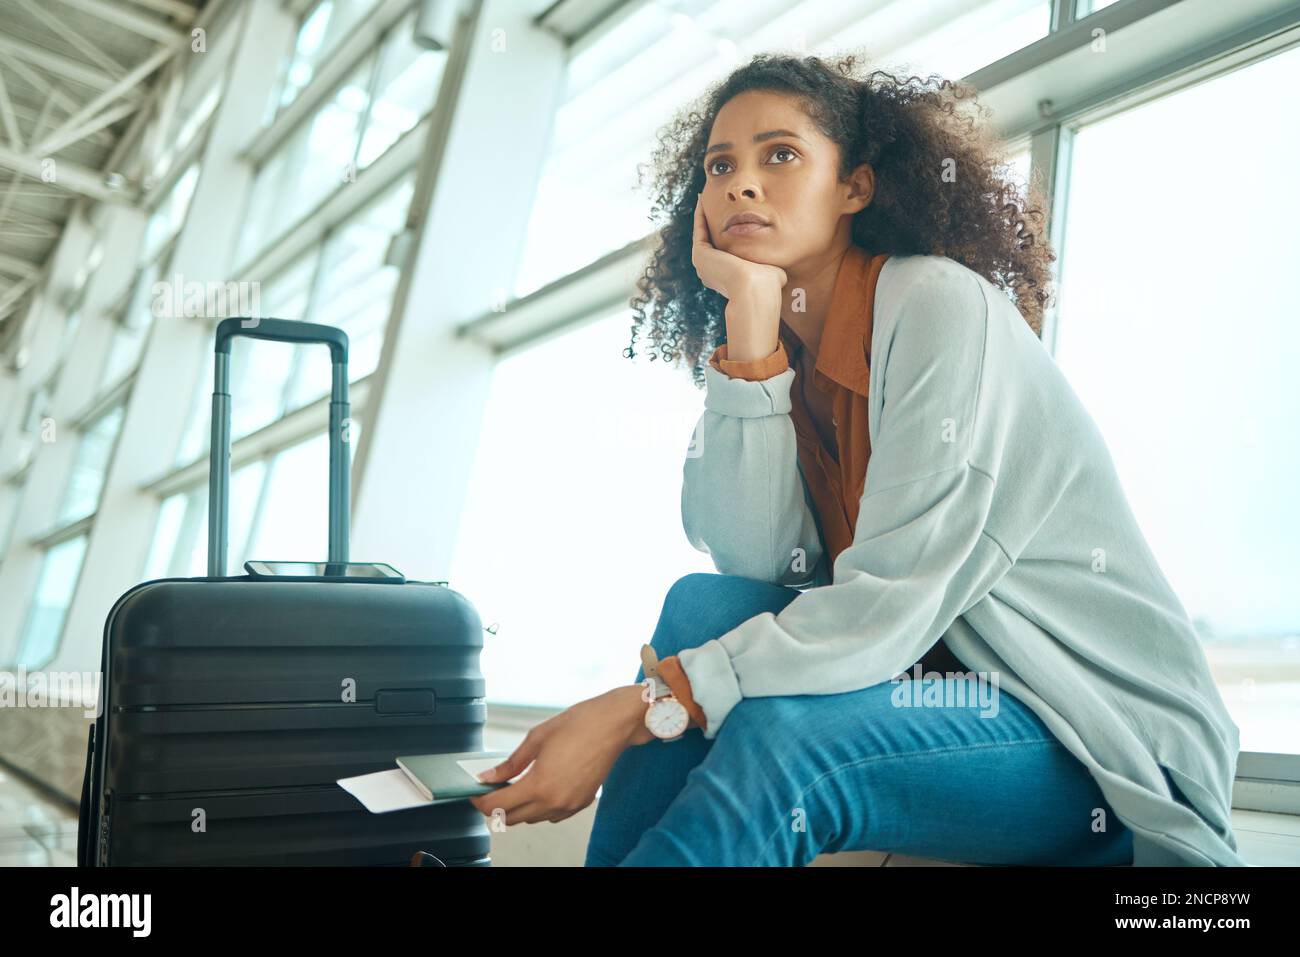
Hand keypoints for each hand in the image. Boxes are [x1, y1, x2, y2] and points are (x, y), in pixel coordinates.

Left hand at [466, 685, 647, 825]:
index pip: (498, 805)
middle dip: (496, 806)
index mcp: (539, 785)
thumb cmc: (579, 724)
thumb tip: (489, 777)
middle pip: (512, 817)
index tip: (475, 792)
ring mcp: (569, 806)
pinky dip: (539, 808)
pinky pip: (551, 815)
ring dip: (518, 808)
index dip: (480, 801)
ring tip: (514, 786)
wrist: (614, 724)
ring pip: (532, 819)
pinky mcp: (581, 804)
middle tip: (490, 788)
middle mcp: (554, 802)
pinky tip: (539, 788)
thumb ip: (510, 763)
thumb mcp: (536, 739)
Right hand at [693, 192, 786, 360]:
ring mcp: (703, 263)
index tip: (730, 217)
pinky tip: (702, 199)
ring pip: (702, 233)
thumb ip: (773, 272)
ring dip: (702, 215)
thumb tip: (781, 274)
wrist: (754, 290)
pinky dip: (700, 214)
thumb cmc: (767, 286)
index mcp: (725, 276)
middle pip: (710, 240)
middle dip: (711, 221)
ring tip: (704, 197)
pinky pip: (699, 229)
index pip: (723, 250)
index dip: (725, 232)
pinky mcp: (700, 254)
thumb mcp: (771, 275)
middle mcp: (710, 270)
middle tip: (712, 201)